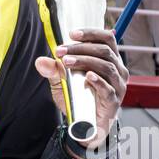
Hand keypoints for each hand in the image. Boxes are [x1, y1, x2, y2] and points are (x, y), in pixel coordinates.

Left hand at [35, 28, 128, 146]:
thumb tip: (40, 61)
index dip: (91, 33)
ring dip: (85, 61)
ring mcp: (117, 86)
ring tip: (67, 62)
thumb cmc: (79, 98)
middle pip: (104, 51)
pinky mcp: (114, 101)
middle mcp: (117, 70)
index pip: (107, 39)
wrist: (86, 125)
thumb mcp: (62, 82)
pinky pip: (108, 89)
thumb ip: (54, 70)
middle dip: (81, 48)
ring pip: (106, 66)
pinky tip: (88, 76)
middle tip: (61, 51)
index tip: (72, 34)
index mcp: (109, 59)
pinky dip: (98, 81)